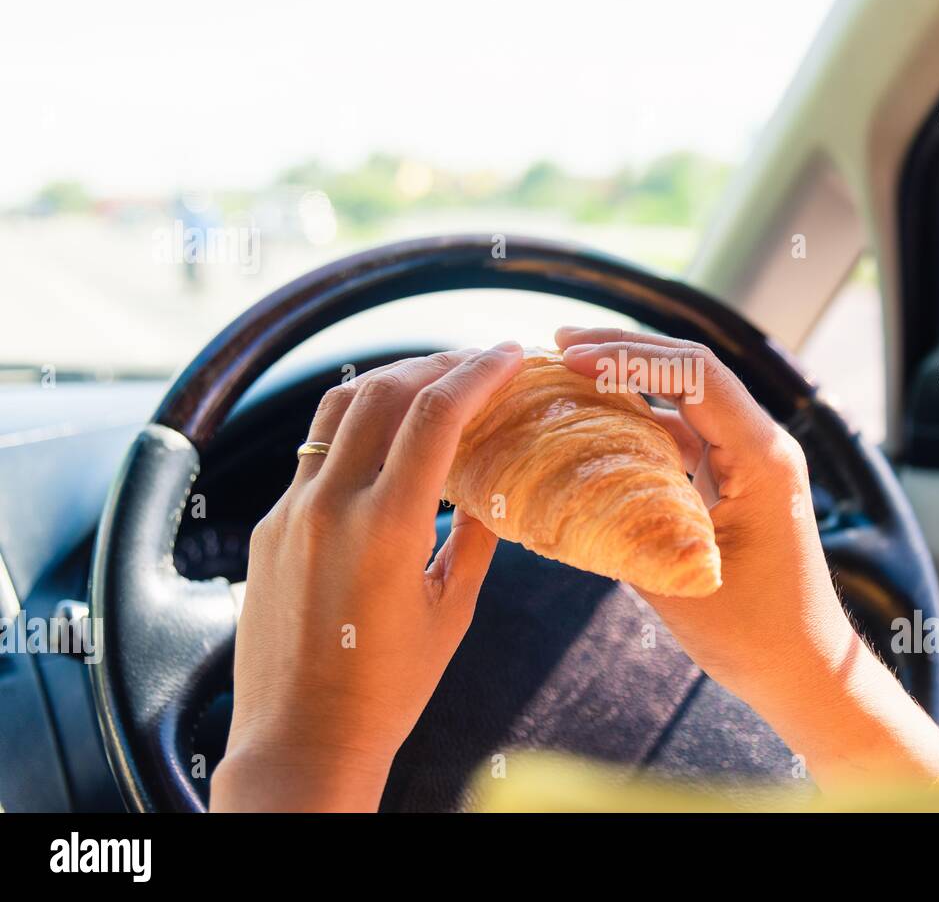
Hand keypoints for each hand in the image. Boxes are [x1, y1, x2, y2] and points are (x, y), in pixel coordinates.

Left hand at [211, 343, 523, 810]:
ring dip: (389, 383)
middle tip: (478, 364)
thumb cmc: (389, 689)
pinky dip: (357, 427)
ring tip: (432, 385)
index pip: (435, 414)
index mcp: (386, 527)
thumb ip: (477, 537)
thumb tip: (496, 484)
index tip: (511, 354)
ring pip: (337, 409)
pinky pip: (314, 452)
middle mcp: (330, 506)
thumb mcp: (452, 609)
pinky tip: (386, 442)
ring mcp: (291, 512)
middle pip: (382, 390)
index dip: (479, 372)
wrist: (302, 741)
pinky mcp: (270, 526)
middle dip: (437, 365)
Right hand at [557, 327, 938, 783]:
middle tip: (557, 344)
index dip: (628, 356)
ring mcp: (750, 458)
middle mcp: (761, 444)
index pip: (694, 374)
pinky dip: (639, 416)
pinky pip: (685, 429)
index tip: (569, 358)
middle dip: (624, 349)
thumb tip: (559, 484)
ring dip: (630, 376)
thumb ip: (625, 523)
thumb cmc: (755, 633)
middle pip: (690, 368)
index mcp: (762, 457)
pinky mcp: (736, 478)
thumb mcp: (679, 576)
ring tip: (567, 368)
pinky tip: (595, 418)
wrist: (804, 669)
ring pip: (686, 394)